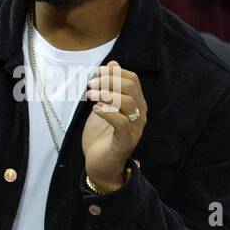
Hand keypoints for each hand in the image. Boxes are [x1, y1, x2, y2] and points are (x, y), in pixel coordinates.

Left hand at [81, 60, 144, 190]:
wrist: (100, 166)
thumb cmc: (101, 136)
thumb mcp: (103, 106)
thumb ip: (109, 87)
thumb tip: (113, 63)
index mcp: (137, 105)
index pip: (133, 80)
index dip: (115, 72)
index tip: (97, 72)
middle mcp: (140, 115)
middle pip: (131, 88)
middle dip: (109, 81)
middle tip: (91, 84)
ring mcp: (135, 129)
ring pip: (128, 102)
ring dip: (106, 94)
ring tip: (90, 95)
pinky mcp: (125, 142)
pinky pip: (121, 122)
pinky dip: (107, 112)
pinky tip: (95, 110)